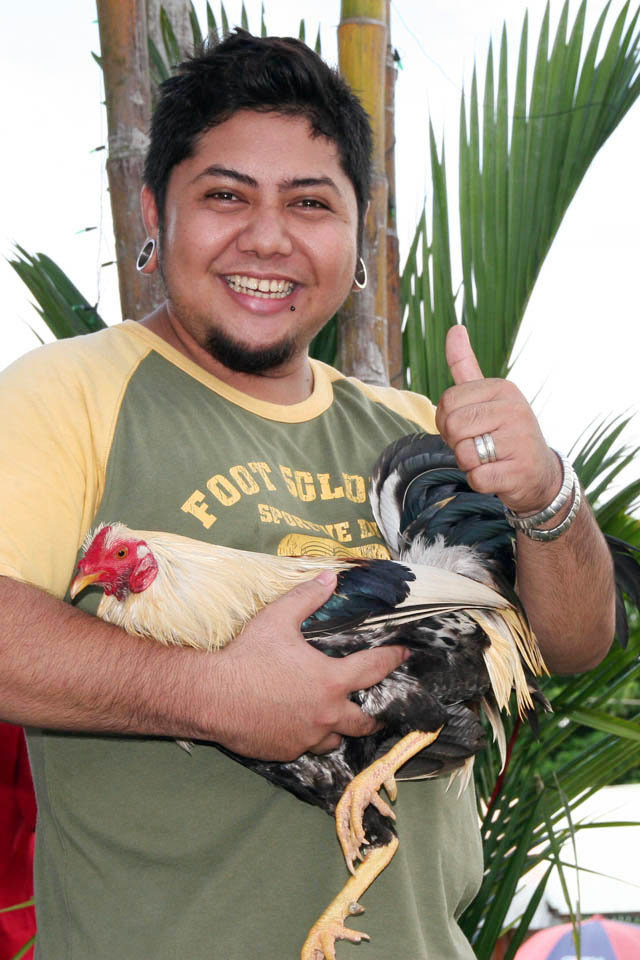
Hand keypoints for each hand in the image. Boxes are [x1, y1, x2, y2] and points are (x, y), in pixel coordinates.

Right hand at [204, 573, 407, 761]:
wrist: (213, 696)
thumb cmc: (248, 656)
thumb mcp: (278, 619)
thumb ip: (307, 597)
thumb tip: (330, 578)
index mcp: (331, 680)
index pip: (374, 669)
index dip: (392, 659)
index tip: (404, 654)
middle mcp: (326, 713)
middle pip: (365, 721)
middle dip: (377, 714)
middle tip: (381, 709)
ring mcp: (307, 737)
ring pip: (336, 740)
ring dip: (340, 730)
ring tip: (339, 721)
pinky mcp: (286, 752)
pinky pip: (306, 749)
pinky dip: (309, 739)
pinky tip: (301, 730)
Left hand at [435, 324, 559, 514]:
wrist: (539, 473)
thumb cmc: (503, 432)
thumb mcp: (488, 397)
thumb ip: (465, 366)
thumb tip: (454, 328)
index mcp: (503, 388)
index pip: (447, 402)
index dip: (446, 421)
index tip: (468, 426)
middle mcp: (515, 409)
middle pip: (453, 427)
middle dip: (457, 443)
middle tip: (479, 445)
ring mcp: (520, 439)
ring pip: (464, 454)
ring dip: (469, 463)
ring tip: (490, 458)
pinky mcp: (520, 470)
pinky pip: (477, 477)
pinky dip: (480, 481)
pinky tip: (498, 474)